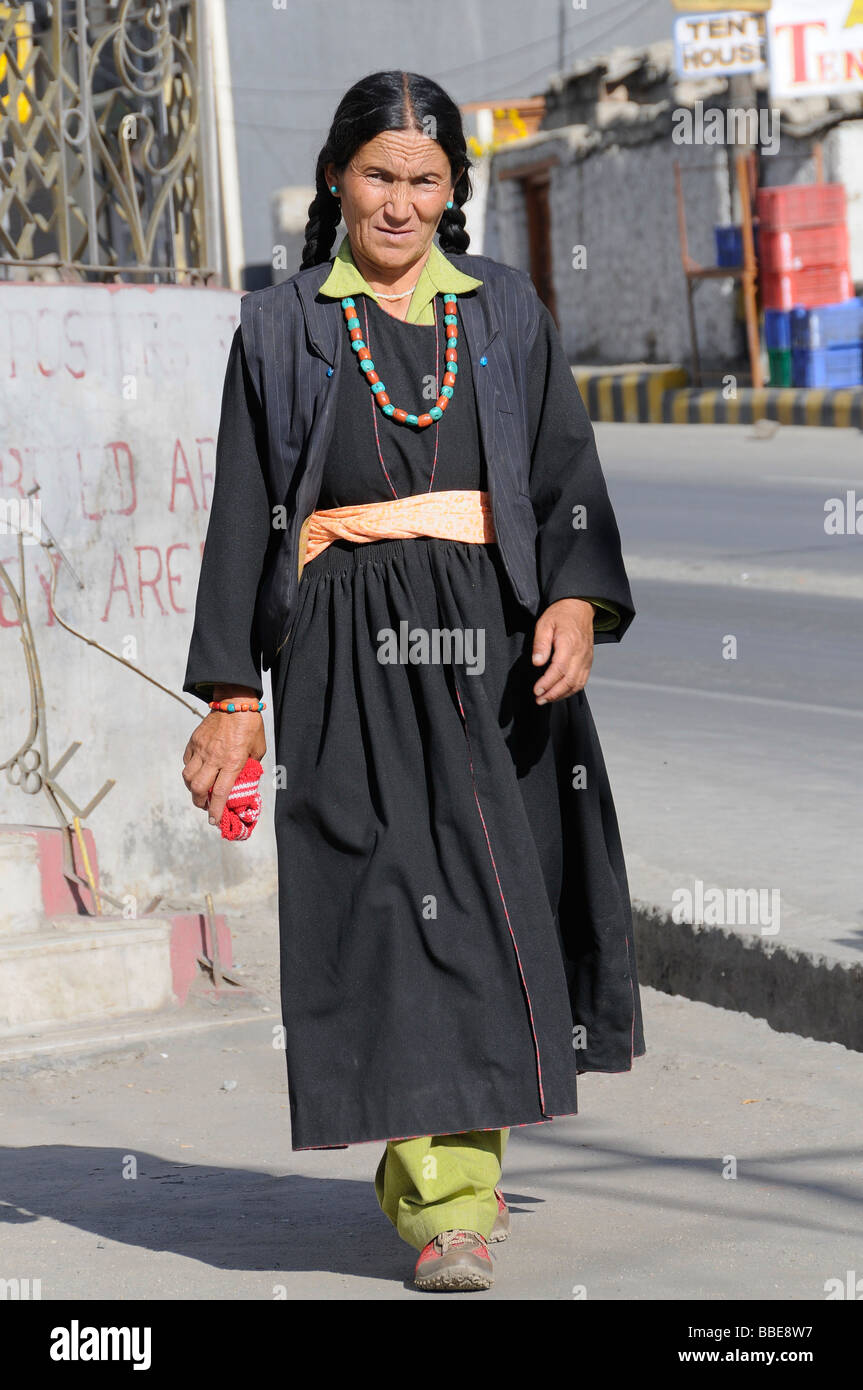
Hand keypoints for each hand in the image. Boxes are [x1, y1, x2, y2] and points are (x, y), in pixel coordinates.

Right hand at [182, 686, 265, 827]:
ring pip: (188, 777)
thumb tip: (243, 782)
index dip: (215, 810)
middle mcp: (214, 757)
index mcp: (233, 761)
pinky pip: (187, 762)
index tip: (213, 820)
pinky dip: (190, 771)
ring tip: (200, 792)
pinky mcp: (194, 741)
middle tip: (205, 807)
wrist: (234, 701)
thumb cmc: (251, 726)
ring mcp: (201, 749)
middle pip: (198, 788)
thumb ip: (249, 767)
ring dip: (193, 789)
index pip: (220, 792)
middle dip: (200, 803)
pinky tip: (198, 773)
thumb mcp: (257, 750)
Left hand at [531, 598, 594, 703]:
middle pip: (569, 680)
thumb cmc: (560, 615)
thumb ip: (540, 644)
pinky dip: (571, 690)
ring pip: (577, 683)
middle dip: (553, 693)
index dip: (547, 683)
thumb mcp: (544, 623)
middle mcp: (580, 653)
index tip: (536, 691)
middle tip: (539, 699)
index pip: (559, 669)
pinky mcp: (588, 662)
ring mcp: (586, 658)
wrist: (580, 607)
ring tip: (547, 699)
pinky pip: (582, 680)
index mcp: (569, 643)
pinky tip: (559, 693)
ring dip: (562, 695)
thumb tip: (537, 663)